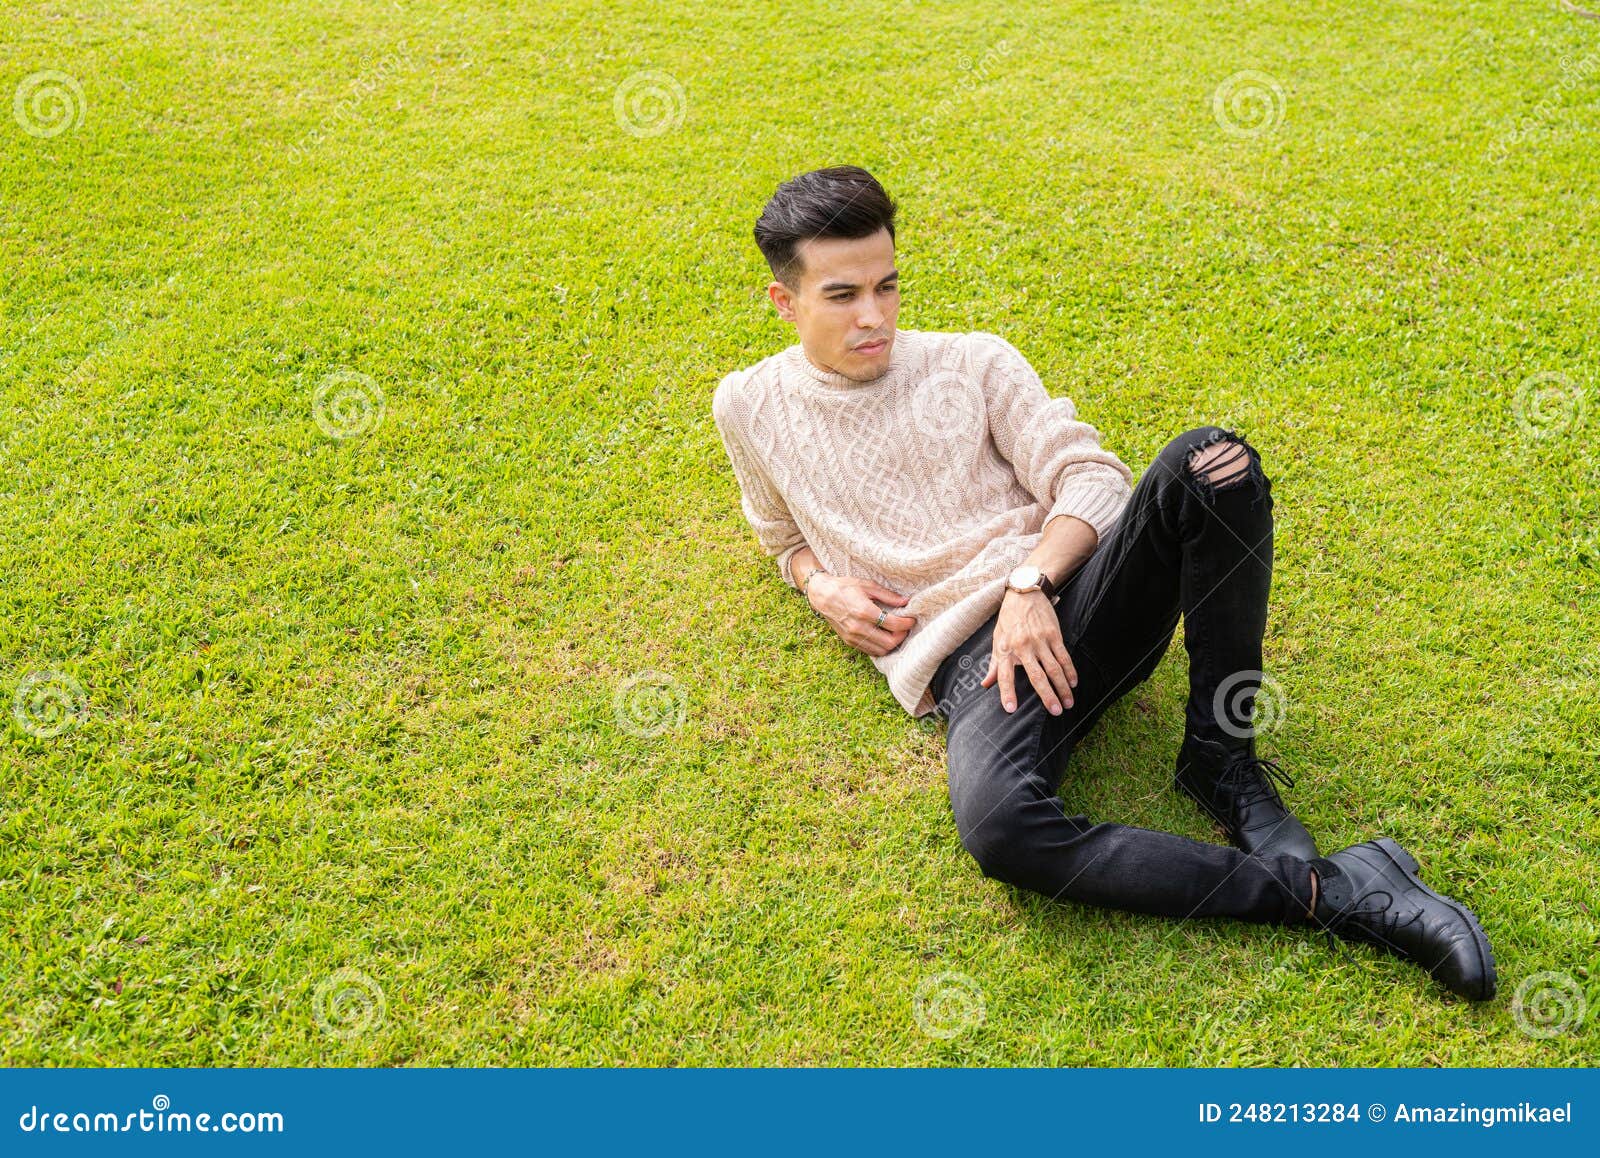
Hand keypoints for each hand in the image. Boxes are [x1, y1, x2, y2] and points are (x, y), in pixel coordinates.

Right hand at [806, 573, 916, 657]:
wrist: (822, 596)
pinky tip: (884, 637)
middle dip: (902, 636)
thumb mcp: (867, 585)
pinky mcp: (850, 642)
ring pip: (881, 650)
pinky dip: (881, 647)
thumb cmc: (845, 587)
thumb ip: (887, 595)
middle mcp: (859, 627)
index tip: (911, 619)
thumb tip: (905, 601)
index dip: (907, 623)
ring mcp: (853, 636)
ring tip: (896, 633)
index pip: (893, 624)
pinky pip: (870, 651)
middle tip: (905, 627)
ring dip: (892, 644)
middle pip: (889, 642)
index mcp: (864, 611)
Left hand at [981, 589, 1076, 713]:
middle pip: (1037, 676)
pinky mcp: (1054, 634)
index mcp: (1005, 649)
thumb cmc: (1008, 619)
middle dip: (1047, 696)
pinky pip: (1063, 656)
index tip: (1011, 709)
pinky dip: (1070, 671)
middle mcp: (1023, 646)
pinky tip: (1074, 683)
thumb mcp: (997, 639)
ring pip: (1054, 668)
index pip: (1004, 675)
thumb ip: (993, 665)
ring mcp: (1040, 640)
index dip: (1007, 692)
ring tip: (1068, 703)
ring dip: (1063, 687)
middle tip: (1056, 711)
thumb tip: (985, 685)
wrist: (1024, 593)